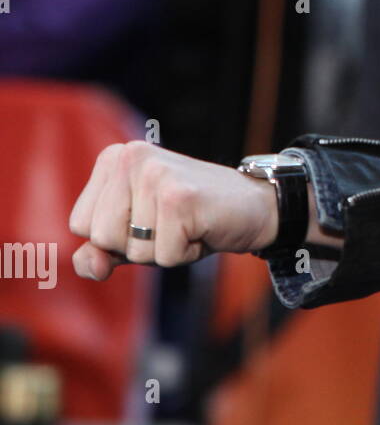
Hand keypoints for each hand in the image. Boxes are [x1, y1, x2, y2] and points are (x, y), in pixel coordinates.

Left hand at [69, 142, 278, 280]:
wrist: (255, 206)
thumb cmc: (192, 219)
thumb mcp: (138, 233)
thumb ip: (102, 250)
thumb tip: (91, 266)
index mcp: (114, 158)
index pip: (80, 224)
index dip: (115, 237)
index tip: (151, 218)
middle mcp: (131, 157)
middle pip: (101, 237)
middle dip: (136, 245)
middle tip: (171, 223)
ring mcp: (155, 175)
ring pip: (131, 249)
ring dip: (162, 251)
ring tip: (186, 225)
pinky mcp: (179, 198)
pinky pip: (163, 255)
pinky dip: (185, 253)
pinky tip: (202, 229)